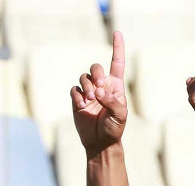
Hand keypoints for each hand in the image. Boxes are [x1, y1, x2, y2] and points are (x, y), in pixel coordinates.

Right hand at [71, 33, 127, 154]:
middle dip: (97, 74)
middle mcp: (102, 86)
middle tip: (99, 88)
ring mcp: (89, 92)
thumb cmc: (114, 129)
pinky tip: (83, 105)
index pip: (117, 62)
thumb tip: (98, 91)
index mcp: (115, 86)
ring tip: (91, 99)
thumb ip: (111, 101)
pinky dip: (77, 95)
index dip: (117, 47)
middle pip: (96, 67)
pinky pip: (74, 90)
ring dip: (87, 86)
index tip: (117, 32)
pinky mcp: (78, 100)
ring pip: (84, 77)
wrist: (100, 142)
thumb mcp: (119, 116)